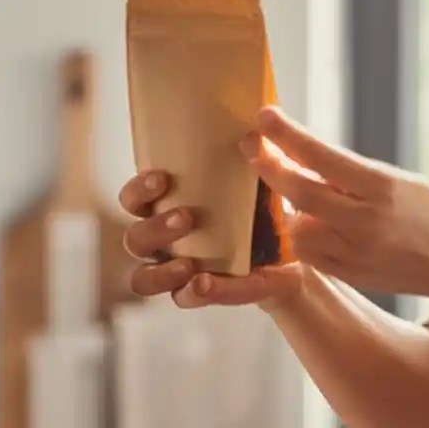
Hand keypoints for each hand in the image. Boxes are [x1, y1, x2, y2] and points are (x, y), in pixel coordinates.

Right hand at [118, 170, 303, 310]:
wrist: (294, 247)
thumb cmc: (262, 205)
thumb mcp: (258, 179)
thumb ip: (252, 158)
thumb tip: (258, 130)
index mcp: (167, 206)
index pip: (134, 199)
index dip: (139, 191)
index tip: (163, 178)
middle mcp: (163, 241)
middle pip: (135, 239)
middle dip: (154, 229)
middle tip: (187, 217)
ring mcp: (177, 269)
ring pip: (142, 278)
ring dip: (161, 270)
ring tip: (188, 262)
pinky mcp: (201, 292)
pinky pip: (183, 298)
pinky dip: (191, 293)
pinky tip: (204, 282)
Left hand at [242, 106, 428, 317]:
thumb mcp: (405, 183)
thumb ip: (357, 177)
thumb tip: (310, 162)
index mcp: (383, 187)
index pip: (319, 156)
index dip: (286, 134)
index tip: (264, 116)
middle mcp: (366, 220)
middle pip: (297, 191)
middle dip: (269, 166)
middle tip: (252, 146)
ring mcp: (357, 253)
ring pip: (296, 227)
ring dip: (286, 205)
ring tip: (288, 188)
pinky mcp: (354, 276)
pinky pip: (310, 255)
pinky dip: (301, 235)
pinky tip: (306, 221)